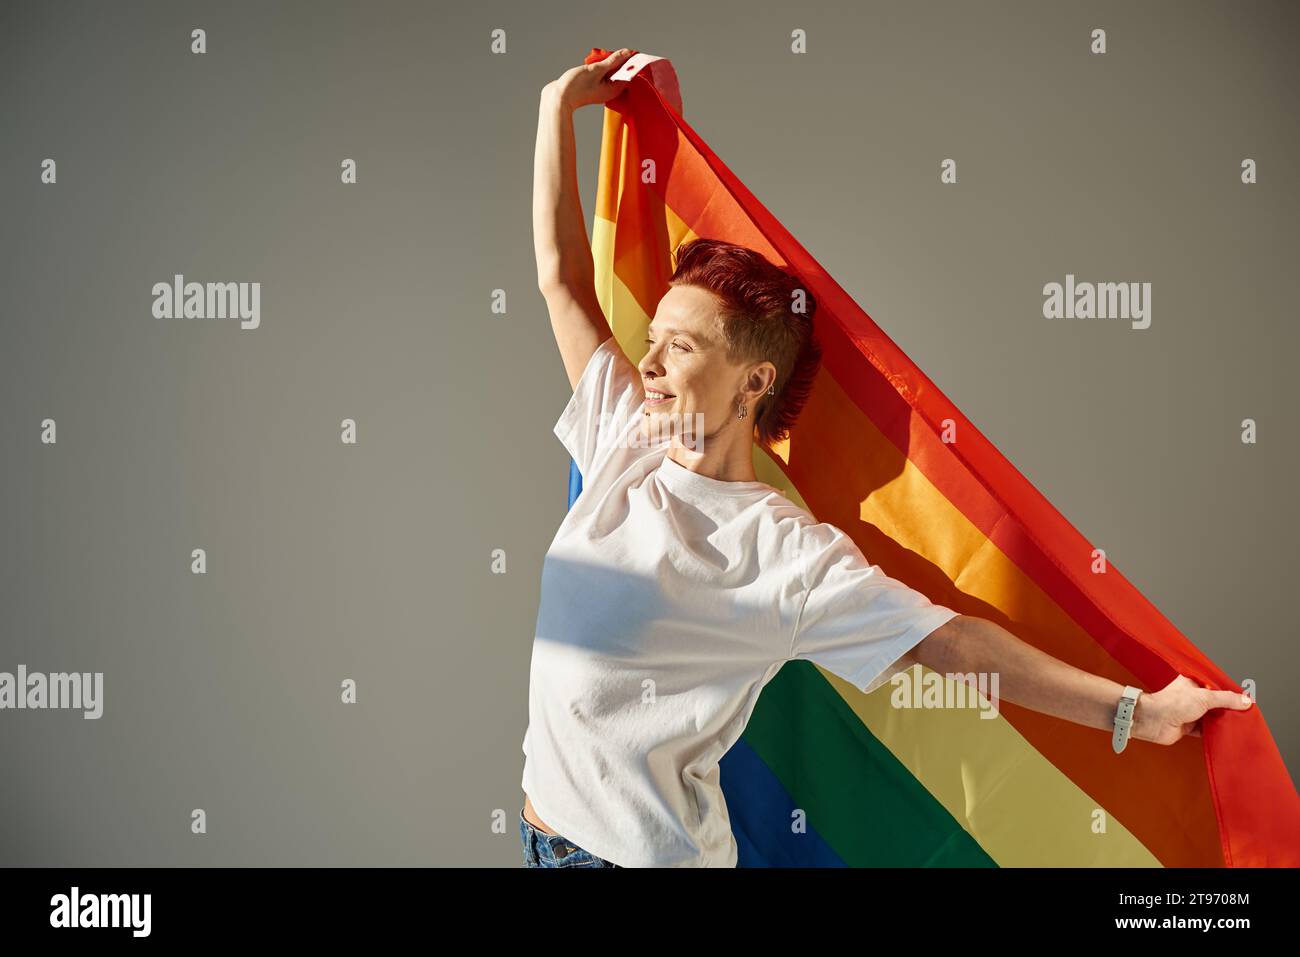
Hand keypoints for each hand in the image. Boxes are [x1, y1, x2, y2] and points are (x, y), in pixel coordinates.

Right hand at [544, 47, 637, 110]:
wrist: (557, 97)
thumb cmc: (577, 86)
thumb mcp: (596, 70)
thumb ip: (613, 61)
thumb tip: (627, 53)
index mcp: (614, 90)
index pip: (629, 75)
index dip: (632, 63)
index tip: (632, 53)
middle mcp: (609, 91)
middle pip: (621, 74)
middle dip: (620, 62)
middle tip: (615, 53)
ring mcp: (601, 89)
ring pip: (611, 73)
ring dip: (609, 63)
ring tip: (603, 56)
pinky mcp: (593, 86)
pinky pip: (602, 75)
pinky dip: (602, 67)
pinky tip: (596, 62)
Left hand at [1134, 674, 1253, 745]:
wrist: (1153, 721)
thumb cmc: (1171, 703)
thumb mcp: (1205, 696)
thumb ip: (1226, 699)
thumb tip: (1246, 701)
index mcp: (1193, 683)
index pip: (1217, 687)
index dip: (1231, 693)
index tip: (1246, 700)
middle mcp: (1192, 697)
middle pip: (1217, 703)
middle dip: (1229, 709)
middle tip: (1246, 714)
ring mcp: (1190, 712)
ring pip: (1213, 717)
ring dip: (1223, 722)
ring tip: (1240, 725)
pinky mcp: (1189, 727)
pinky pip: (1207, 731)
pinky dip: (1216, 733)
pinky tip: (1227, 735)